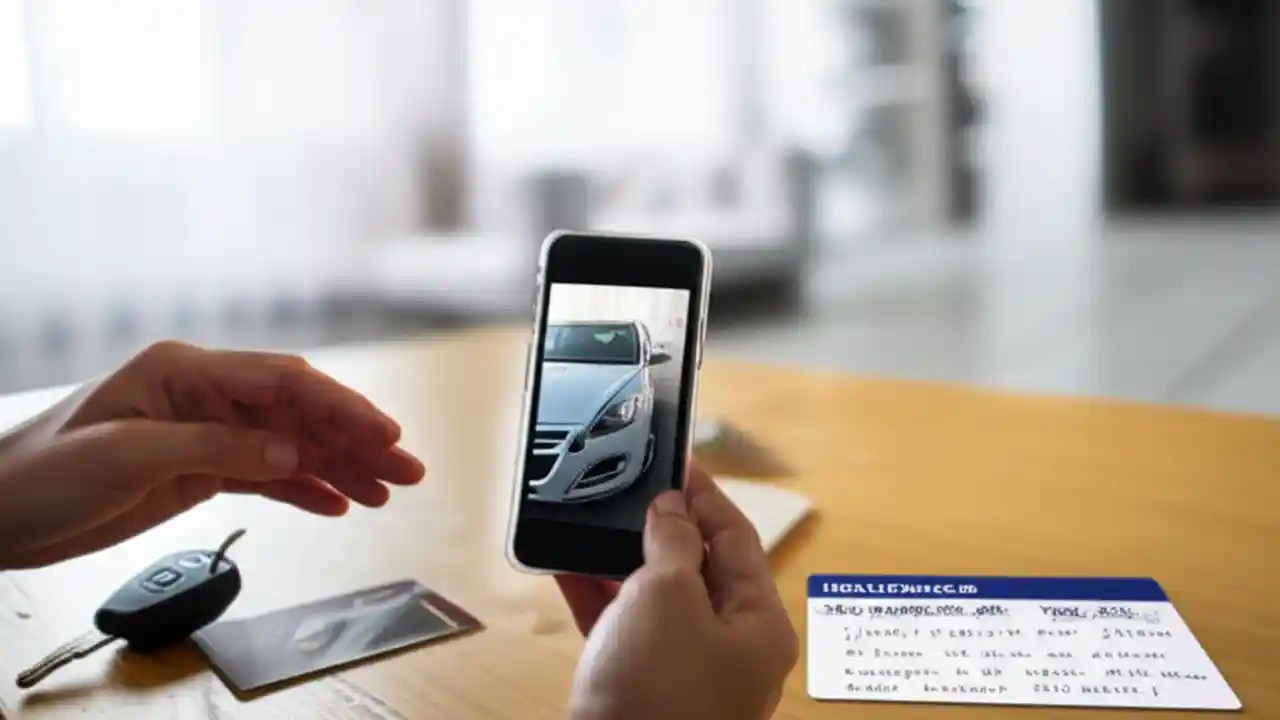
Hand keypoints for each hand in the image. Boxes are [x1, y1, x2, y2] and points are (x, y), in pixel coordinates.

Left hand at [0, 341, 423, 568]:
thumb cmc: (40, 472)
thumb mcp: (126, 455)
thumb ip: (215, 449)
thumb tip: (291, 454)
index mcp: (184, 370)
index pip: (283, 381)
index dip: (340, 406)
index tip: (383, 433)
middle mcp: (204, 395)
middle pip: (300, 413)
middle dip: (357, 440)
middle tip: (408, 469)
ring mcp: (207, 433)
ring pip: (292, 447)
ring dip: (342, 468)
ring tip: (388, 492)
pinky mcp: (201, 470)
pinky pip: (269, 476)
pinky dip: (306, 490)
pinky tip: (339, 504)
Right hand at [556, 462, 797, 719]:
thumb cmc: (659, 692)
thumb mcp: (669, 597)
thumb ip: (673, 543)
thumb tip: (672, 509)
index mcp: (759, 625)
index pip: (738, 540)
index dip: (706, 495)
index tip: (677, 459)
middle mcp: (731, 650)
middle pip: (700, 569)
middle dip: (661, 527)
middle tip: (628, 488)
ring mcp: (686, 675)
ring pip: (657, 600)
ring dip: (622, 561)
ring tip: (592, 521)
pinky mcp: (643, 693)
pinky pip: (624, 631)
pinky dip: (598, 599)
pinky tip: (564, 567)